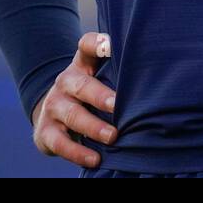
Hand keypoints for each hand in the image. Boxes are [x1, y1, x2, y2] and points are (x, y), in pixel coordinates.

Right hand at [31, 31, 117, 168]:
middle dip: (100, 96)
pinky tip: (95, 159)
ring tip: (113, 136)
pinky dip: (78, 153)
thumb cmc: (88, 93)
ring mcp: (53, 106)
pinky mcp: (46, 131)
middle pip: (81, 86)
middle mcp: (65, 82)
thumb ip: (118, 71)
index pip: (86, 47)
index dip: (97, 44)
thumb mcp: (97, 77)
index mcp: (81, 65)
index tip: (110, 46)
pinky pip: (60, 144)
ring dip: (93, 127)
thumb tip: (157, 75)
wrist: (51, 114)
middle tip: (117, 105)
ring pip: (72, 115)